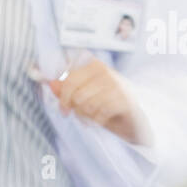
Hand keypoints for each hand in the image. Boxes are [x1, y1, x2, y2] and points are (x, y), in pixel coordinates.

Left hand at [34, 59, 150, 144]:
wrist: (135, 120)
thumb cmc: (108, 107)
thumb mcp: (84, 98)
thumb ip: (67, 90)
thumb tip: (51, 83)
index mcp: (94, 66)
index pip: (69, 78)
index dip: (63, 95)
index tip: (63, 108)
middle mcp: (106, 71)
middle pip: (75, 91)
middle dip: (73, 107)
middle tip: (78, 115)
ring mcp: (117, 84)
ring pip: (86, 103)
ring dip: (87, 115)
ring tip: (92, 117)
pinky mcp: (125, 99)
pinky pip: (101, 111)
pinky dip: (98, 120)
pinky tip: (102, 120)